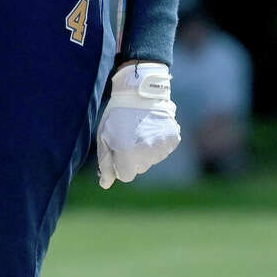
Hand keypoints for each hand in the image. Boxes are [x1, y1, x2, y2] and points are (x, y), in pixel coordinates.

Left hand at [96, 61, 180, 187]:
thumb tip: (105, 184)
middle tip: (129, 136)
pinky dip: (157, 143)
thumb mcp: (104, 137)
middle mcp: (146, 152)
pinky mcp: (173, 139)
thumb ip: (105, 163)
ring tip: (140, 130)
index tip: (118, 150)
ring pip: (151, 160)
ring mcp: (162, 146)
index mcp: (127, 153)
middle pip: (139, 168)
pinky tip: (151, 128)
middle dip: (132, 158)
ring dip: (145, 150)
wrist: (139, 92)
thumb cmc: (116, 114)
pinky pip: (163, 150)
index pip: (126, 176)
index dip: (120, 164)